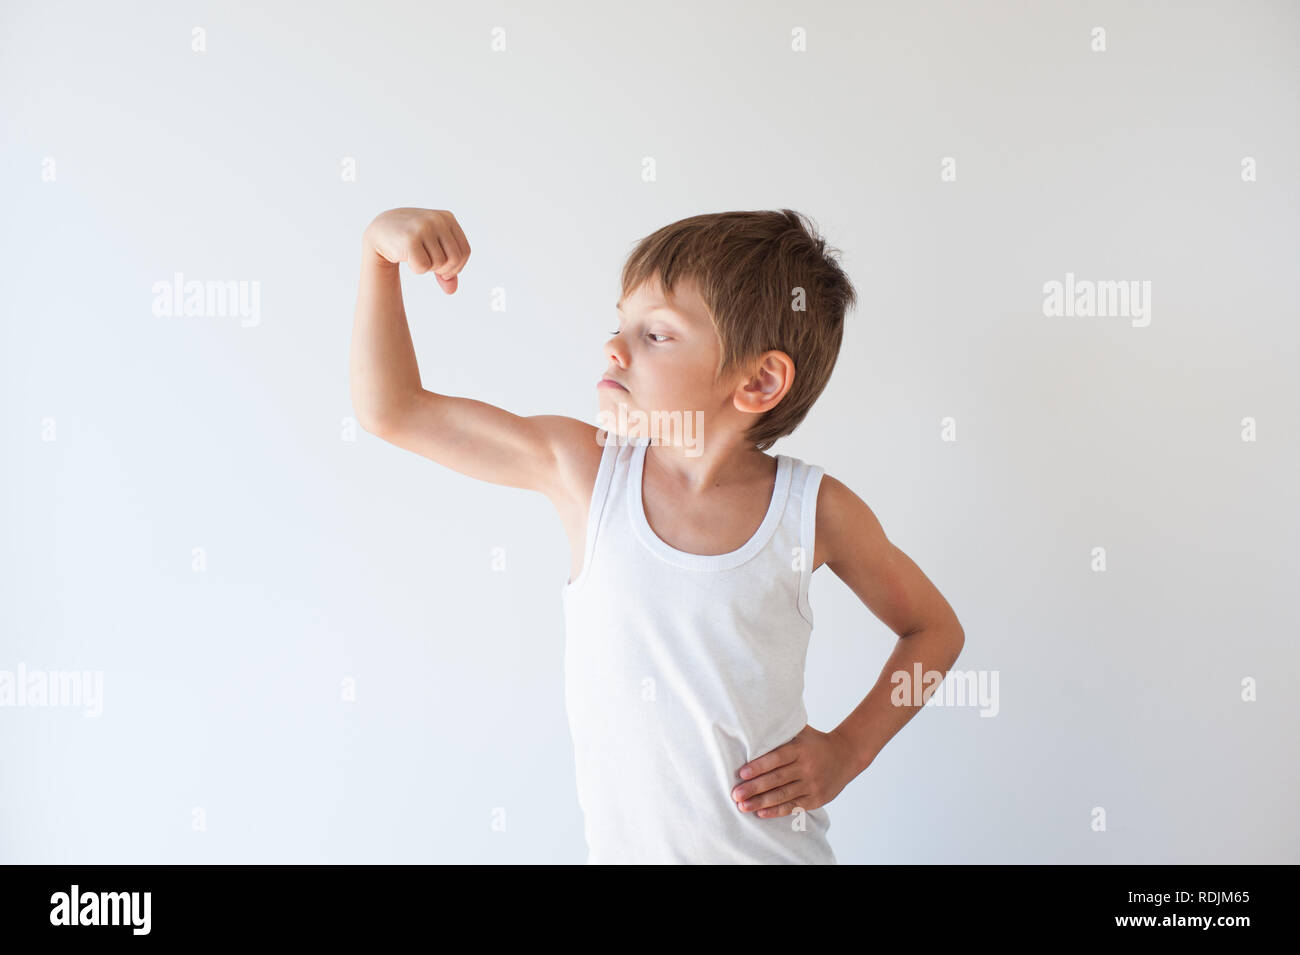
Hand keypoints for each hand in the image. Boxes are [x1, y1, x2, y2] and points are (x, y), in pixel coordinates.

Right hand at [363, 208, 470, 293]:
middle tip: (431, 266)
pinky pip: (423, 267)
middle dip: (445, 270)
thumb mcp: (434, 248)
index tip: (444, 269)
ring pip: (439, 264)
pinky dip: (417, 269)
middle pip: (455, 259)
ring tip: (417, 256)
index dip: (457, 266)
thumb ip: (447, 268)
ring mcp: (423, 228)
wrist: (381, 230)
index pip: (465, 251)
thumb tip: (451, 290)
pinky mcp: (410, 240)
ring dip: (428, 267)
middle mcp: (437, 220)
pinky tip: (408, 257)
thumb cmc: (412, 240)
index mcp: (447, 218)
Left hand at [731, 725, 854, 817]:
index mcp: (800, 749)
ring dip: (761, 802)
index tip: (741, 773)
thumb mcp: (801, 732)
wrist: (846, 755)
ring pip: (783, 795)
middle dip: (754, 788)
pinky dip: (777, 810)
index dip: (758, 766)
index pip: (776, 758)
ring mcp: (812, 784)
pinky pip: (794, 806)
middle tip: (735, 794)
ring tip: (742, 806)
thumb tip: (751, 726)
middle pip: (777, 779)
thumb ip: (781, 733)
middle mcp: (807, 767)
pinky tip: (761, 813)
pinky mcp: (817, 799)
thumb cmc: (815, 742)